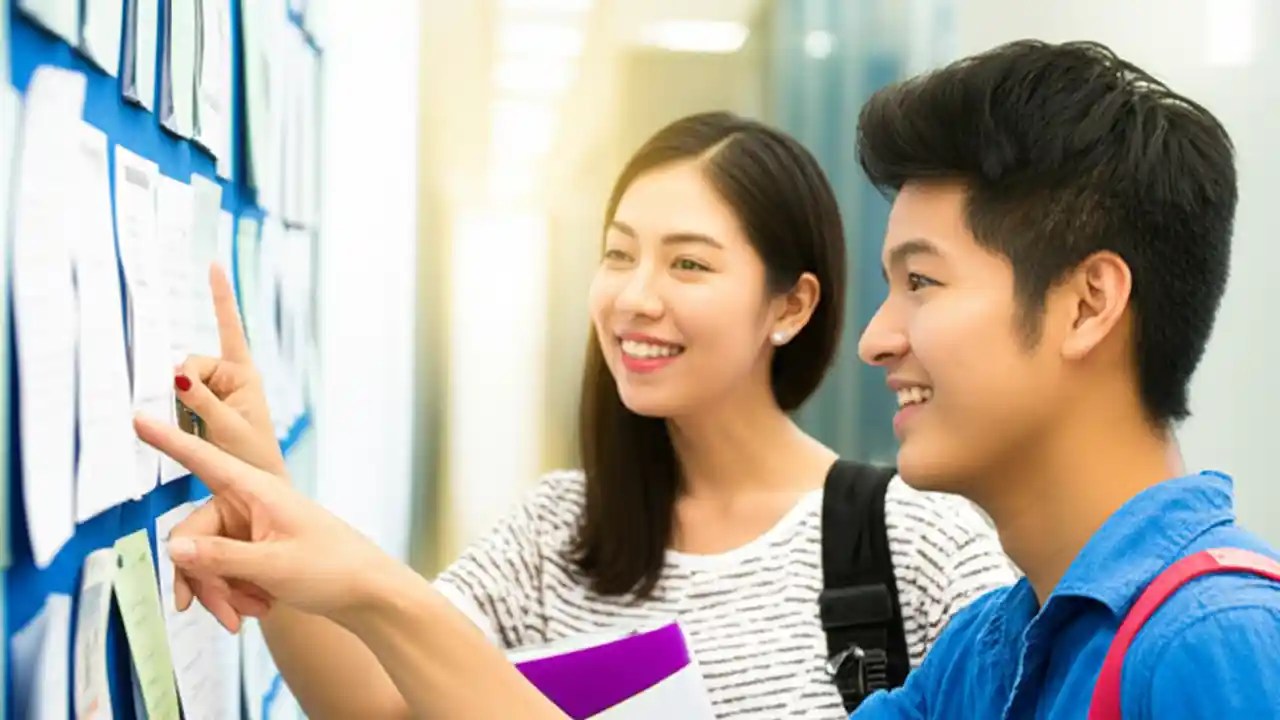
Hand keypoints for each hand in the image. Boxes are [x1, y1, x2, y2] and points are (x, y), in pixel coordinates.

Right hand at [135, 414, 404, 627]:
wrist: (366, 593)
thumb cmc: (333, 568)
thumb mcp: (274, 566)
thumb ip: (220, 558)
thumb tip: (172, 549)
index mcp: (257, 490)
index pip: (203, 459)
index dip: (169, 440)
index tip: (139, 417)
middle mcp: (248, 503)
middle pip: (192, 536)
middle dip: (205, 580)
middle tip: (228, 617)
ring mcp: (249, 526)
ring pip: (203, 559)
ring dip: (221, 592)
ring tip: (249, 615)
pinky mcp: (251, 548)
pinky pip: (220, 570)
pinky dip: (232, 594)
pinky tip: (258, 609)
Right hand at [174, 265, 284, 477]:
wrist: (254, 483)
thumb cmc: (251, 456)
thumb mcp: (227, 427)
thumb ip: (202, 401)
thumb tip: (177, 375)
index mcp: (243, 373)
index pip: (230, 328)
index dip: (220, 297)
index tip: (214, 266)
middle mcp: (228, 377)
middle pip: (188, 365)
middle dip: (182, 387)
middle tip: (197, 415)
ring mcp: (213, 393)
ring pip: (177, 384)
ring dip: (178, 404)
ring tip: (201, 430)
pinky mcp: (200, 408)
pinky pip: (176, 400)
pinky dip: (175, 411)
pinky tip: (187, 425)